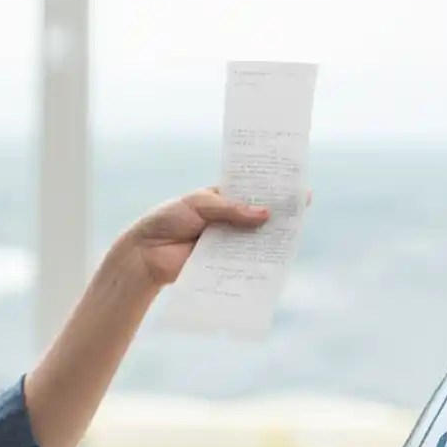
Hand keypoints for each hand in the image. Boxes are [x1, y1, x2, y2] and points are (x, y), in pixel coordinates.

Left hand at [120, 186, 311, 285]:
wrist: (146, 253)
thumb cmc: (167, 220)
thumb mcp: (199, 204)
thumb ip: (231, 209)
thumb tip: (265, 215)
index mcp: (222, 198)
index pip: (251, 189)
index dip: (271, 186)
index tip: (294, 183)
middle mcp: (229, 220)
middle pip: (258, 215)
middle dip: (278, 212)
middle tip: (300, 208)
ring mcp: (227, 242)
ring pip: (254, 238)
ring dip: (271, 237)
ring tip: (292, 232)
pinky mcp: (224, 263)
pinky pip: (244, 261)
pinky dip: (257, 259)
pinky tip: (274, 257)